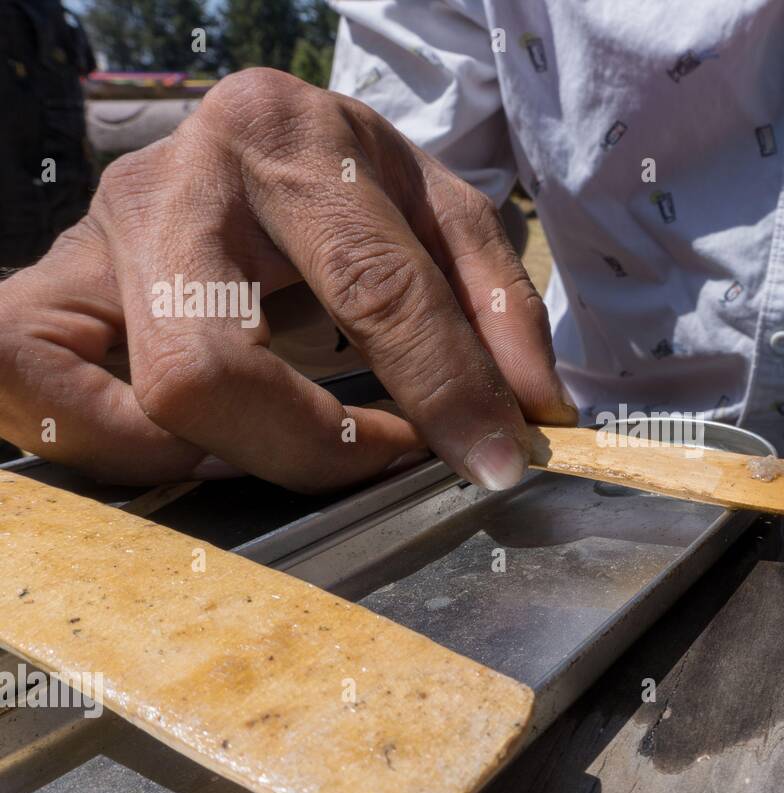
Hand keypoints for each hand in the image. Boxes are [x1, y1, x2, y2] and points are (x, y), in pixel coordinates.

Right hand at [0, 68, 574, 491]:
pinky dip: (118, 446)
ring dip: (217, 455)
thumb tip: (532, 418)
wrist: (253, 136)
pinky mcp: (46, 288)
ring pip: (118, 394)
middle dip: (309, 446)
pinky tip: (197, 438)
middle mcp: (172, 181)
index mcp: (285, 137)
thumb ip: (497, 305)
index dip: (440, 390)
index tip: (490, 463)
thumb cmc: (351, 182)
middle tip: (374, 454)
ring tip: (281, 439)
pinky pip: (36, 393)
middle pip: (212, 368)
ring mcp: (93, 240)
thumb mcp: (442, 214)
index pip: (371, 285)